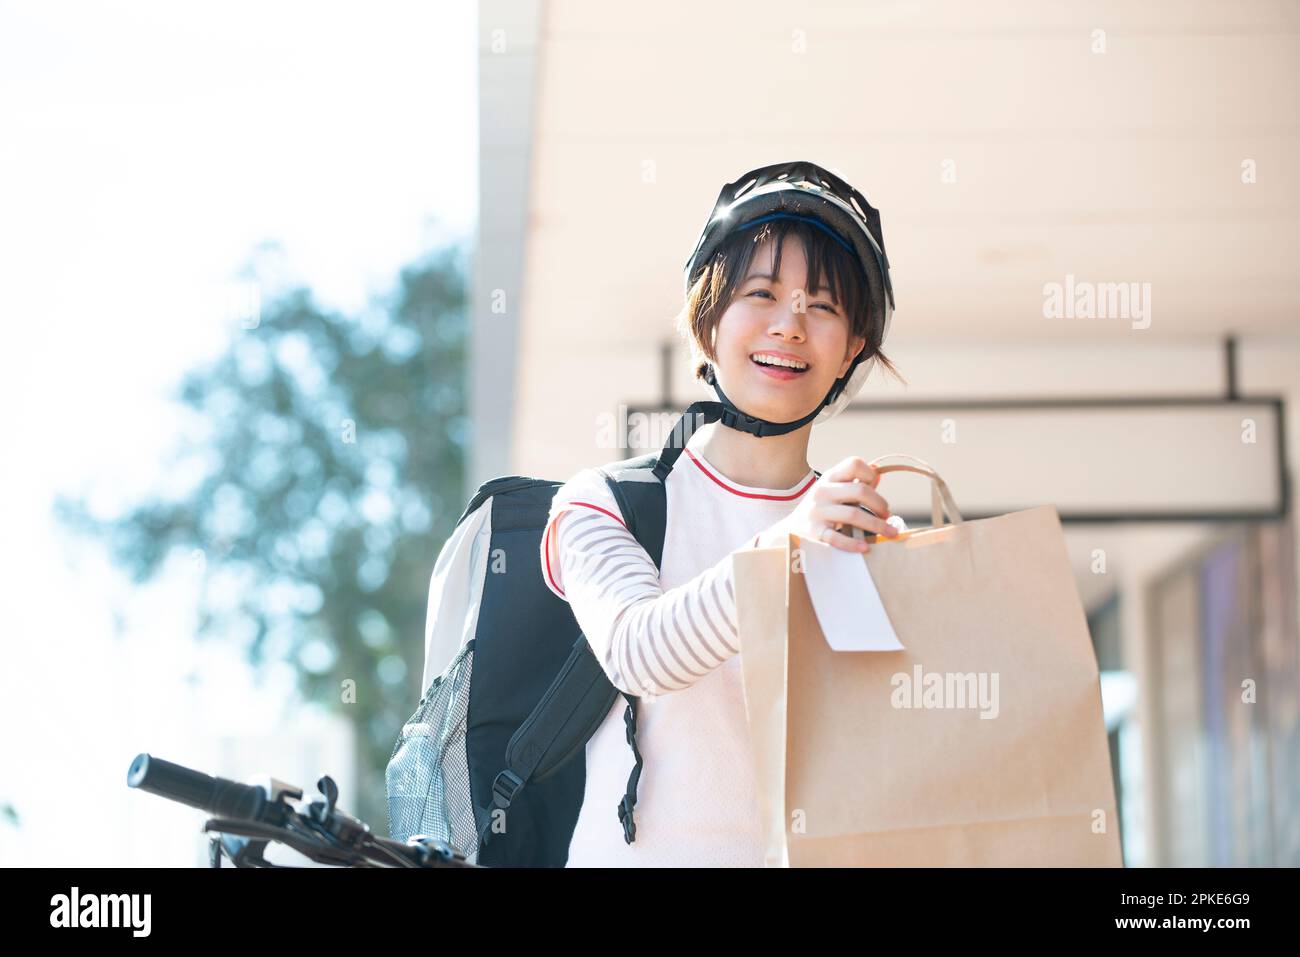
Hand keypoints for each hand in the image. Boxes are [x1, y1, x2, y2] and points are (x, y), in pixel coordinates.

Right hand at [756, 456, 899, 552]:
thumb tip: (877, 476)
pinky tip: (865, 547)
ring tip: (889, 532)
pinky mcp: (814, 532)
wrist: (788, 531)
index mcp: (829, 478)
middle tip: (887, 515)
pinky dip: (854, 543)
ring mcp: (817, 512)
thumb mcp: (832, 492)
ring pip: (853, 514)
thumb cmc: (819, 510)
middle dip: (880, 504)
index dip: (870, 474)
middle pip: (860, 491)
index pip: (854, 464)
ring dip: (877, 525)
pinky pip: (837, 538)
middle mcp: (822, 491)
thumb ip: (853, 485)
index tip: (875, 488)